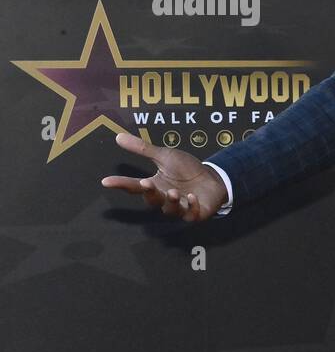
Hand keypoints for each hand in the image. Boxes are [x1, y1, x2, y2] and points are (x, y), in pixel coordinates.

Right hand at [100, 132, 227, 221]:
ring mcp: (180, 208)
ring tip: (174, 192)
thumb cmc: (187, 169)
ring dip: (171, 201)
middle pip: (152, 200)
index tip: (106, 181)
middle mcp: (165, 199)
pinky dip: (191, 207)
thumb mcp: (165, 156)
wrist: (212, 178)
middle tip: (147, 183)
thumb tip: (118, 136)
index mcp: (155, 185)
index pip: (134, 186)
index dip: (121, 184)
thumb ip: (143, 149)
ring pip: (170, 210)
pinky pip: (190, 215)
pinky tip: (192, 197)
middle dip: (149, 193)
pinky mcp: (195, 213)